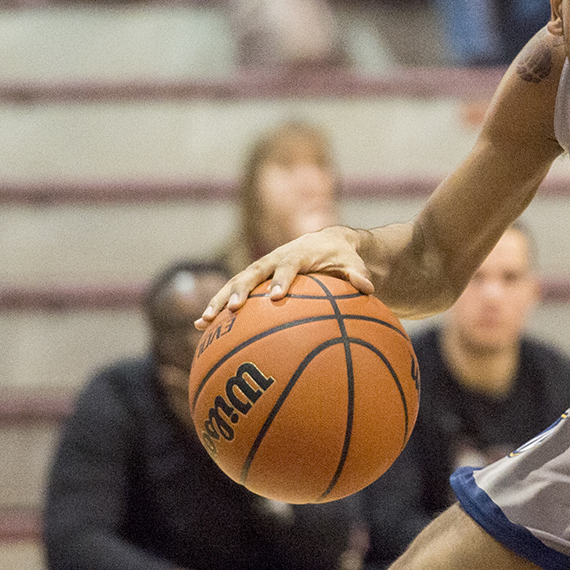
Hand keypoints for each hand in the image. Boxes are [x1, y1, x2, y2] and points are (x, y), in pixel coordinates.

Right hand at [197, 225, 373, 328]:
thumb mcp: (352, 263)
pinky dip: (215, 307)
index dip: (281, 279)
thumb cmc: (340, 256)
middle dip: (240, 290)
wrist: (325, 242)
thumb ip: (357, 274)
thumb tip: (369, 288)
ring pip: (234, 283)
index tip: (276, 296)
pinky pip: (231, 293)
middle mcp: (273, 259)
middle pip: (252, 273)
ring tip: (203, 321)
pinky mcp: (252, 280)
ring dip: (217, 300)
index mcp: (297, 254)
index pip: (288, 266)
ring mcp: (260, 269)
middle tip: (231, 308)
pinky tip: (200, 327)